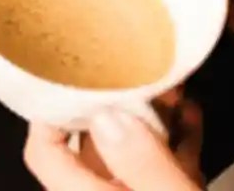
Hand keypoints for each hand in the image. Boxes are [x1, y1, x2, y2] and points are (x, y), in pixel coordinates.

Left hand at [24, 90, 202, 189]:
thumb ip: (139, 160)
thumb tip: (108, 114)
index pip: (43, 152)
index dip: (48, 111)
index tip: (66, 74)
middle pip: (92, 142)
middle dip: (114, 102)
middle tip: (131, 70)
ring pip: (130, 149)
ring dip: (149, 115)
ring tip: (168, 86)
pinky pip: (162, 163)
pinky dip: (175, 137)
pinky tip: (190, 114)